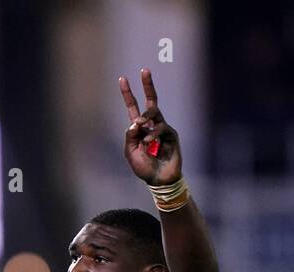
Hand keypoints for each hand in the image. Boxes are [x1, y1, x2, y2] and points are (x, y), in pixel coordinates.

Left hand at [118, 68, 181, 186]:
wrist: (159, 180)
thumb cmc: (144, 168)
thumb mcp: (130, 152)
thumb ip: (130, 136)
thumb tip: (135, 121)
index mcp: (138, 128)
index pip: (132, 107)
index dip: (128, 93)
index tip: (122, 78)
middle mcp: (151, 125)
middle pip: (150, 101)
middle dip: (147, 85)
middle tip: (144, 70)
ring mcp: (162, 128)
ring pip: (154, 112)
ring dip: (145, 117)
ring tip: (140, 127)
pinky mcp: (171, 135)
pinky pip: (161, 128)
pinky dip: (152, 134)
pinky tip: (148, 142)